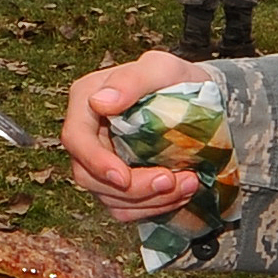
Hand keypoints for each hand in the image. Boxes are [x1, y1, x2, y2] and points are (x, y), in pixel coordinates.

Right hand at [61, 51, 205, 225]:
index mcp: (86, 102)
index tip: (123, 177)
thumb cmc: (176, 80)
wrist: (200, 103)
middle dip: (132, 188)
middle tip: (173, 181)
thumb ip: (131, 80)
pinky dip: (153, 207)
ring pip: (109, 198)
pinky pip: (126, 208)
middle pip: (89, 177)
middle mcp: (87, 135)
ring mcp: (101, 162)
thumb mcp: (161, 68)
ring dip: (149, 200)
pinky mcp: (119, 183)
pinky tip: (179, 193)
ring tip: (188, 184)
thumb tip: (100, 102)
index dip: (96, 163)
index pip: (76, 139)